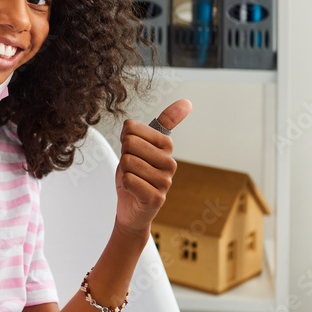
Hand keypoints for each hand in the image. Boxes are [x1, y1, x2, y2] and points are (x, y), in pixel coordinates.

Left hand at [115, 99, 192, 237]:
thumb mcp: (141, 144)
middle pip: (129, 144)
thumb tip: (187, 102)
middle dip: (124, 156)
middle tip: (131, 168)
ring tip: (133, 179)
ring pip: (128, 163)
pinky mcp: (157, 197)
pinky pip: (128, 180)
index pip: (132, 128)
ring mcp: (165, 181)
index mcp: (166, 146)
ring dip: (124, 172)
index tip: (132, 149)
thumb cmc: (135, 174)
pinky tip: (133, 191)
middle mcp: (170, 163)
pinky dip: (124, 185)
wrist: (131, 209)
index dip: (124, 138)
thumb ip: (161, 123)